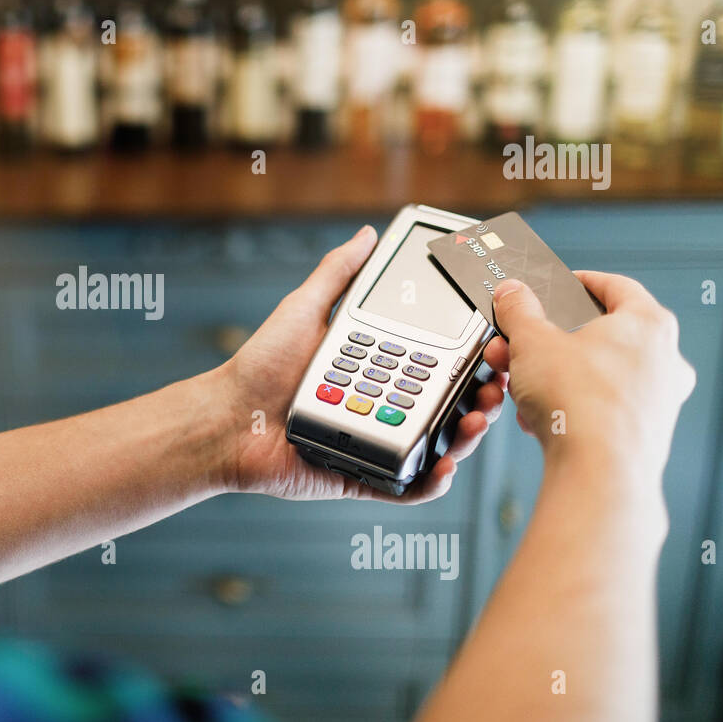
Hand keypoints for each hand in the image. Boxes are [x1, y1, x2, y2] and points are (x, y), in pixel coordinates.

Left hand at [214, 225, 507, 503]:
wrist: (226, 418)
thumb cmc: (259, 365)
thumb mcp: (303, 309)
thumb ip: (337, 274)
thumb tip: (365, 234)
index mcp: (376, 370)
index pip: (436, 365)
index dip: (470, 361)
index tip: (495, 349)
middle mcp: (381, 408)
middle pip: (446, 407)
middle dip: (481, 400)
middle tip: (496, 387)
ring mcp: (373, 444)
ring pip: (435, 447)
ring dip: (465, 438)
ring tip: (475, 422)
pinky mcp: (361, 478)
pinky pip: (405, 487)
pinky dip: (430, 483)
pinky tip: (444, 467)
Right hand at [484, 271, 694, 484]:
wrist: (597, 472)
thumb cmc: (580, 403)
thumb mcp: (532, 342)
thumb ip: (519, 311)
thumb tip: (513, 294)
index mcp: (649, 324)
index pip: (615, 286)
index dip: (580, 283)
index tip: (558, 287)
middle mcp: (664, 359)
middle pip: (600, 335)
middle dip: (552, 340)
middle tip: (521, 344)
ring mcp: (658, 399)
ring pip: (598, 374)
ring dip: (556, 375)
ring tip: (521, 386)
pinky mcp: (645, 433)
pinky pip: (601, 407)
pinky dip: (569, 406)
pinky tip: (538, 418)